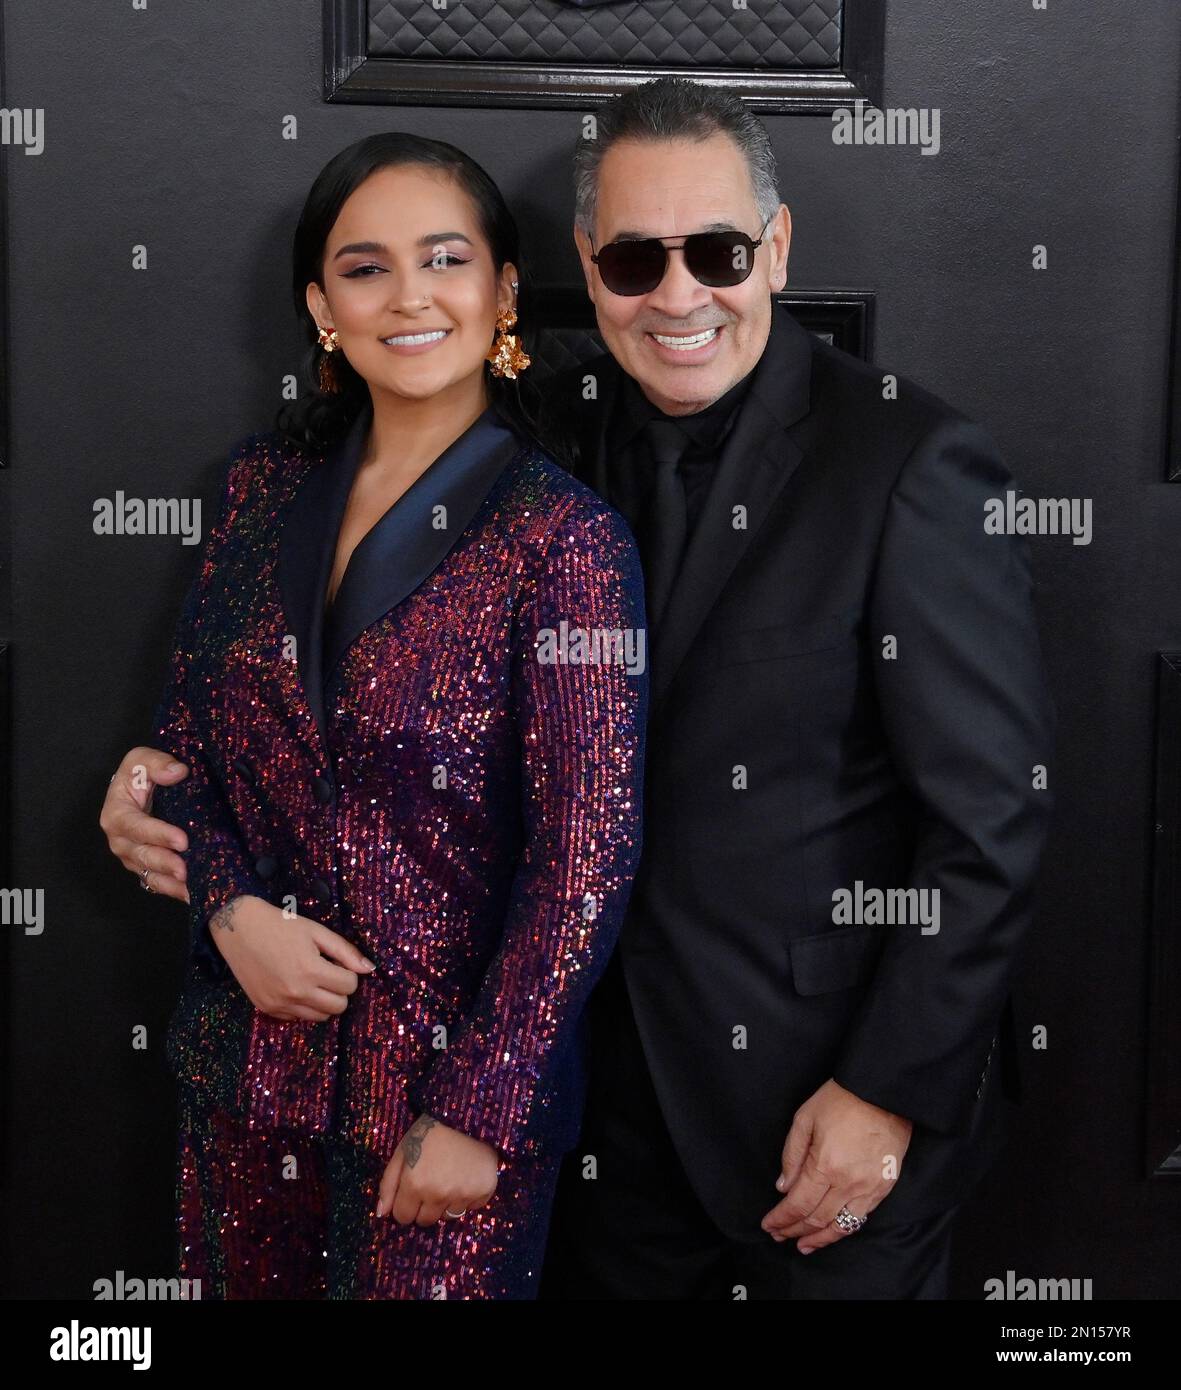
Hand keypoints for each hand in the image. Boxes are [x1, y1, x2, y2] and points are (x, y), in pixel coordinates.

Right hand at [100, 746, 192, 903]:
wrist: (141, 791)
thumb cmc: (140, 775)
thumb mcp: (142, 760)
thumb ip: (157, 763)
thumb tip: (177, 772)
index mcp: (116, 815)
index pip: (135, 827)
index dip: (157, 834)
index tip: (182, 840)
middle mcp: (121, 841)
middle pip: (141, 855)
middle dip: (164, 863)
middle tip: (185, 870)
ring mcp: (133, 858)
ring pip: (149, 874)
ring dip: (169, 882)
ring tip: (190, 886)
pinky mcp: (147, 868)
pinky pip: (158, 884)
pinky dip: (174, 891)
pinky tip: (193, 895)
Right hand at [210, 896, 375, 1021]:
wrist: (238, 929)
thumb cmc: (281, 925)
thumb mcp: (316, 931)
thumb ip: (345, 951)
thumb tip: (369, 969)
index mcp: (310, 970)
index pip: (350, 986)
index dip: (349, 973)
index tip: (338, 963)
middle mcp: (296, 992)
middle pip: (338, 1007)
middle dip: (340, 990)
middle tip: (329, 973)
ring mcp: (280, 1003)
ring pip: (320, 1017)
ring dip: (324, 1001)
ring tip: (313, 980)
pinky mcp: (267, 1008)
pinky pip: (297, 1018)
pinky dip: (303, 1006)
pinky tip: (295, 986)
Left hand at [376, 1114, 499, 1225]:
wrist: (467, 1114)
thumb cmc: (429, 1131)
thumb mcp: (402, 1151)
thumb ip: (388, 1184)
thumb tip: (381, 1214)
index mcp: (415, 1185)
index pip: (403, 1217)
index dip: (405, 1204)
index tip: (413, 1190)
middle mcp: (439, 1194)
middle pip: (425, 1220)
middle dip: (424, 1206)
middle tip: (432, 1182)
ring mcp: (463, 1194)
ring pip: (448, 1217)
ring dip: (446, 1203)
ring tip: (450, 1177)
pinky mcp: (483, 1191)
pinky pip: (471, 1208)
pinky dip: (467, 1197)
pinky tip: (466, 1176)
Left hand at [761, 1078, 913, 1253]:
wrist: (883, 1091)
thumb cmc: (842, 1099)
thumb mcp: (805, 1118)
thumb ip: (791, 1155)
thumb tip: (782, 1187)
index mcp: (824, 1165)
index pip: (798, 1204)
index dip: (781, 1219)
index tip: (768, 1225)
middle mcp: (847, 1183)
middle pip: (816, 1218)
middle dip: (793, 1230)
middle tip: (778, 1235)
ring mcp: (869, 1188)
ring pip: (840, 1226)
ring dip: (819, 1239)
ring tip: (802, 1245)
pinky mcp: (885, 1187)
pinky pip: (862, 1218)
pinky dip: (843, 1230)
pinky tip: (831, 1232)